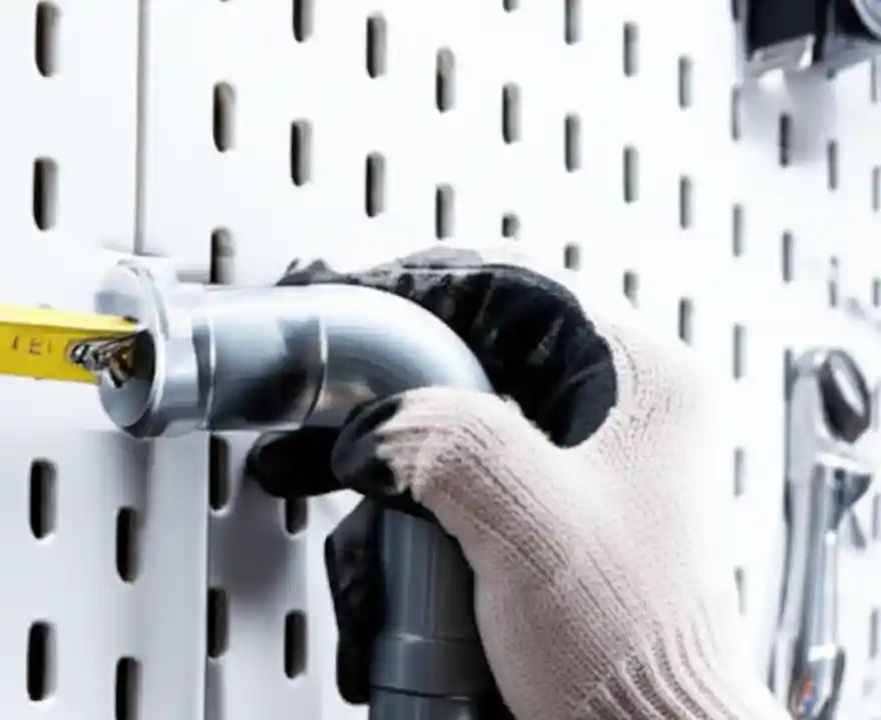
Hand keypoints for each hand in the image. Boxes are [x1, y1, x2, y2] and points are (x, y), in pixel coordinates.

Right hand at [246, 247, 783, 717]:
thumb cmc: (633, 652)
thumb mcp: (537, 526)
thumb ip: (451, 446)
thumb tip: (374, 425)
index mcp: (636, 384)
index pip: (510, 289)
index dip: (416, 290)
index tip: (345, 305)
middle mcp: (600, 418)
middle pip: (459, 360)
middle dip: (375, 404)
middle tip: (313, 408)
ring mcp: (559, 474)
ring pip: (436, 432)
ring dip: (372, 477)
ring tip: (329, 503)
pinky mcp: (522, 525)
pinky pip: (435, 493)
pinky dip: (389, 526)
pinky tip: (374, 567)